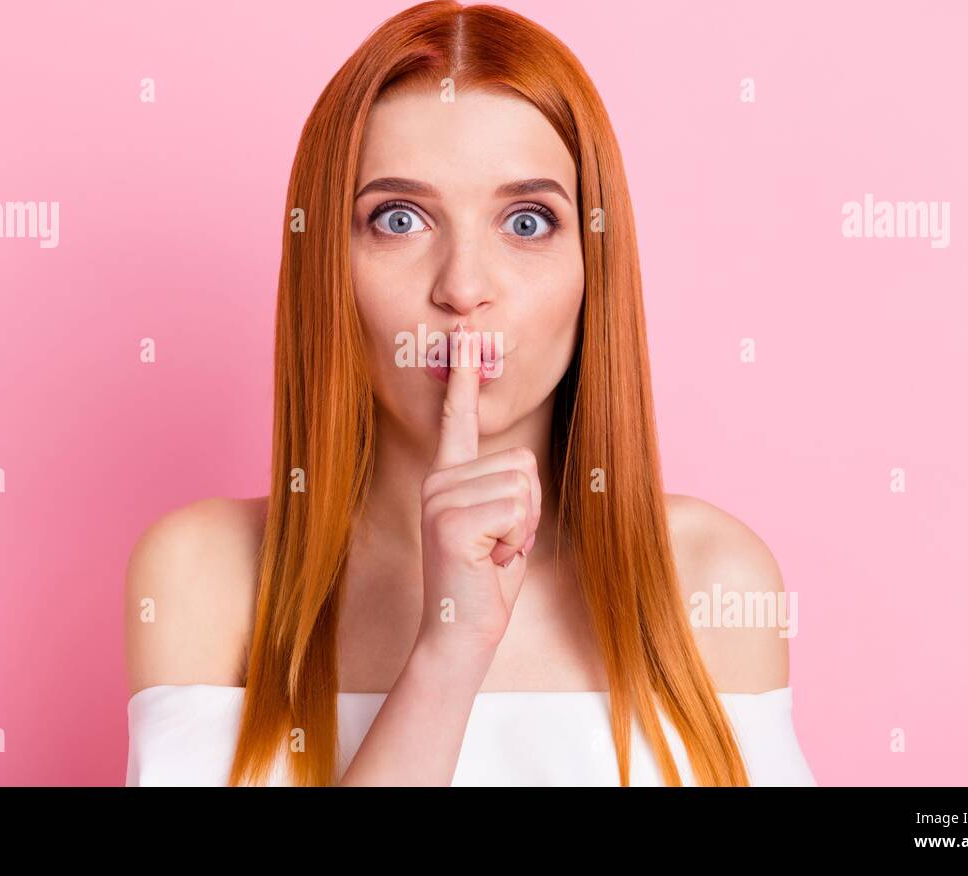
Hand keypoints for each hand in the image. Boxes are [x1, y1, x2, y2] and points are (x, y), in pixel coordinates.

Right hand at [416, 324, 539, 656]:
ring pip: (523, 484)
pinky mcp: (450, 520)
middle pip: (521, 462)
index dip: (464, 378)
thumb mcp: (502, 525)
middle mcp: (438, 481)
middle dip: (528, 510)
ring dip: (523, 527)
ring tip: (494, 553)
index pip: (458, 419)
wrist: (461, 630)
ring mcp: (439, 498)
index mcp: (448, 477)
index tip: (466, 335)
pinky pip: (516, 509)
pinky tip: (489, 560)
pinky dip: (517, 540)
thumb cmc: (486, 579)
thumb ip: (506, 490)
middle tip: (500, 544)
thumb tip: (520, 467)